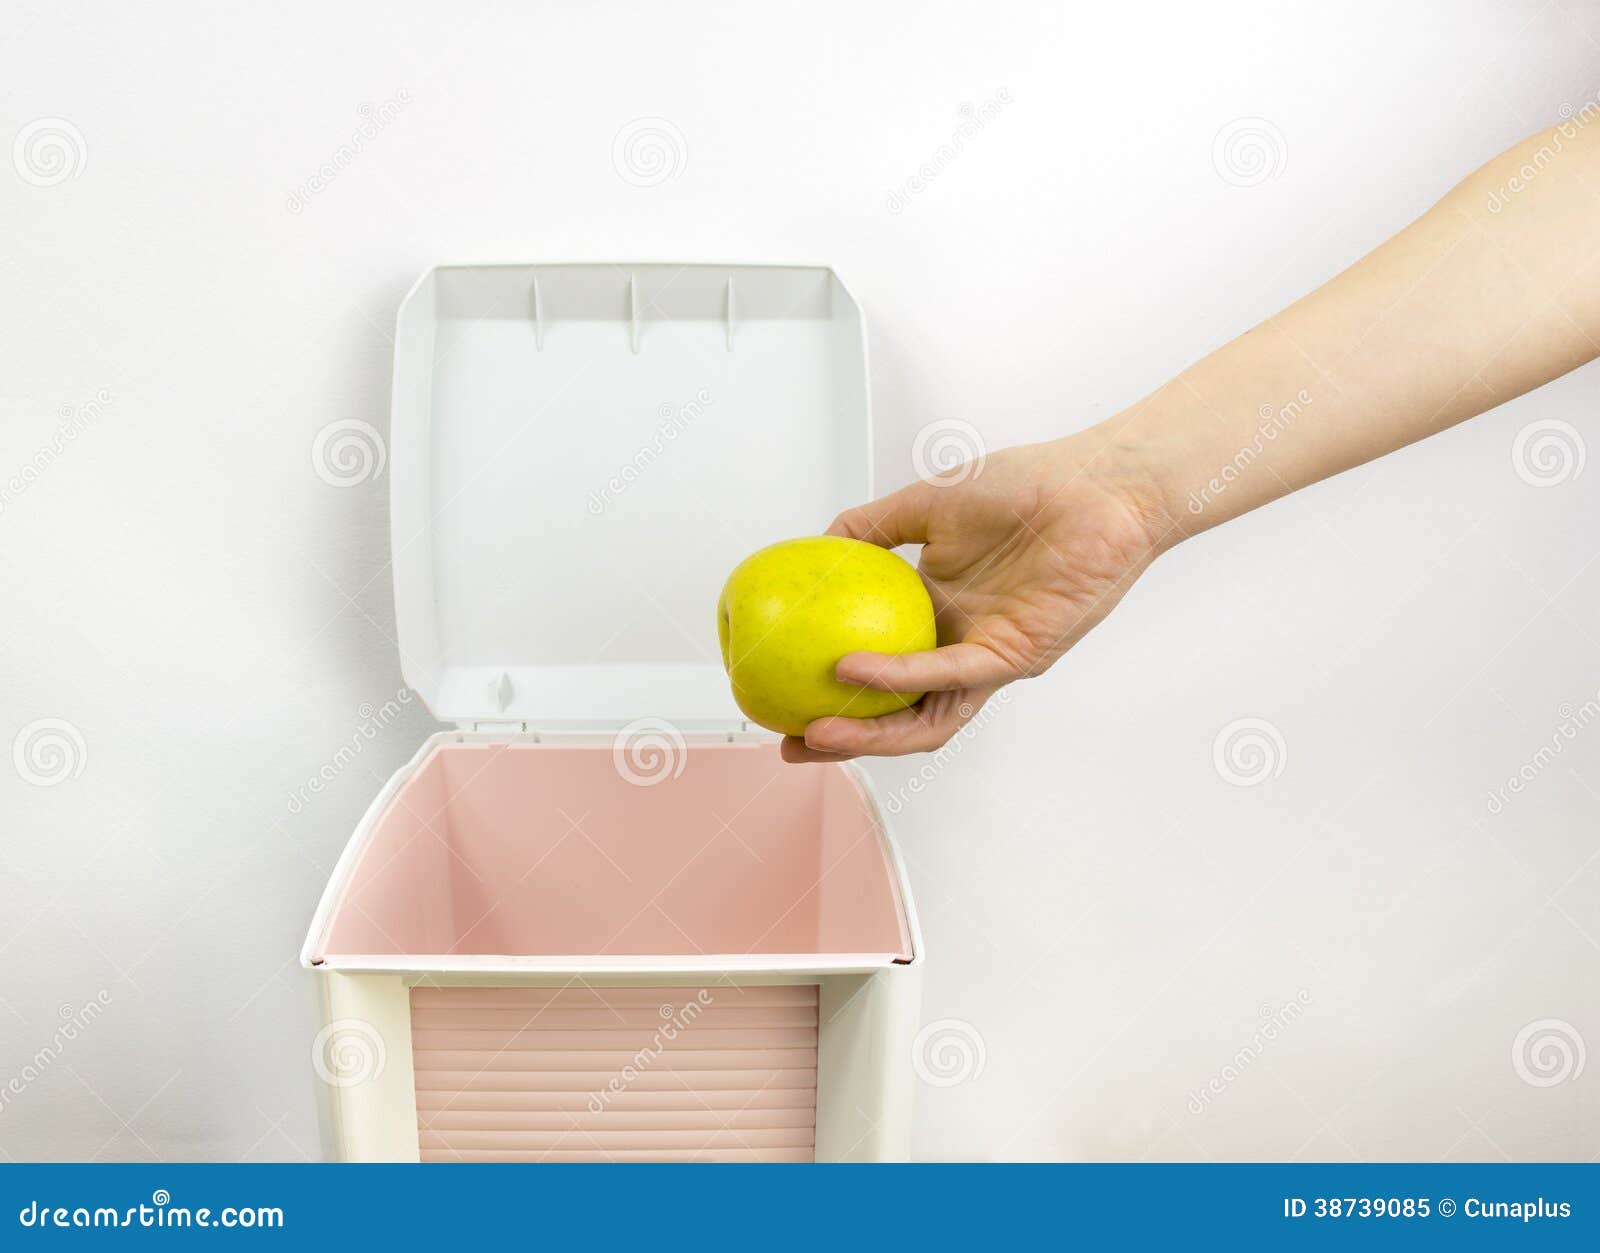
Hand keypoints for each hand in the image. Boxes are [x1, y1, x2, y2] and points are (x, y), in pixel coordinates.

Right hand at [781, 431, 1174, 761]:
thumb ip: (871, 526)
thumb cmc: (1027, 486)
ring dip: (870, 733)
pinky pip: (950, 673)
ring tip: (818, 734)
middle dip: (844, 740)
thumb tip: (817, 546)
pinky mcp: (1016, 654)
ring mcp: (987, 656)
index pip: (878, 669)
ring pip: (924, 716)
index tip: (781, 696)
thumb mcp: (926, 502)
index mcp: (936, 614)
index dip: (833, 693)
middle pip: (895, 714)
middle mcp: (958, 644)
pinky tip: (855, 671)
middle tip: (791, 745)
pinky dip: (901, 676)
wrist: (1097, 484)